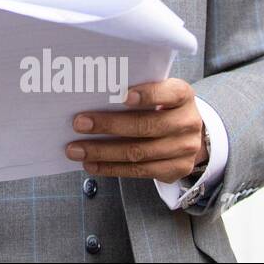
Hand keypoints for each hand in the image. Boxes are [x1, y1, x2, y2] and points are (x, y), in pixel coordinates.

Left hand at [65, 78, 207, 180]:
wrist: (187, 133)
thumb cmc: (160, 106)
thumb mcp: (156, 92)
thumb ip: (133, 91)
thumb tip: (91, 97)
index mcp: (183, 95)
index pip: (169, 93)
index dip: (147, 94)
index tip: (122, 95)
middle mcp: (187, 122)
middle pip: (146, 126)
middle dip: (109, 125)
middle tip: (79, 123)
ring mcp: (184, 149)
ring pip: (139, 152)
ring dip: (103, 152)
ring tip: (76, 149)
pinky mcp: (176, 169)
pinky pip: (140, 171)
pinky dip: (112, 168)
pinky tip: (92, 164)